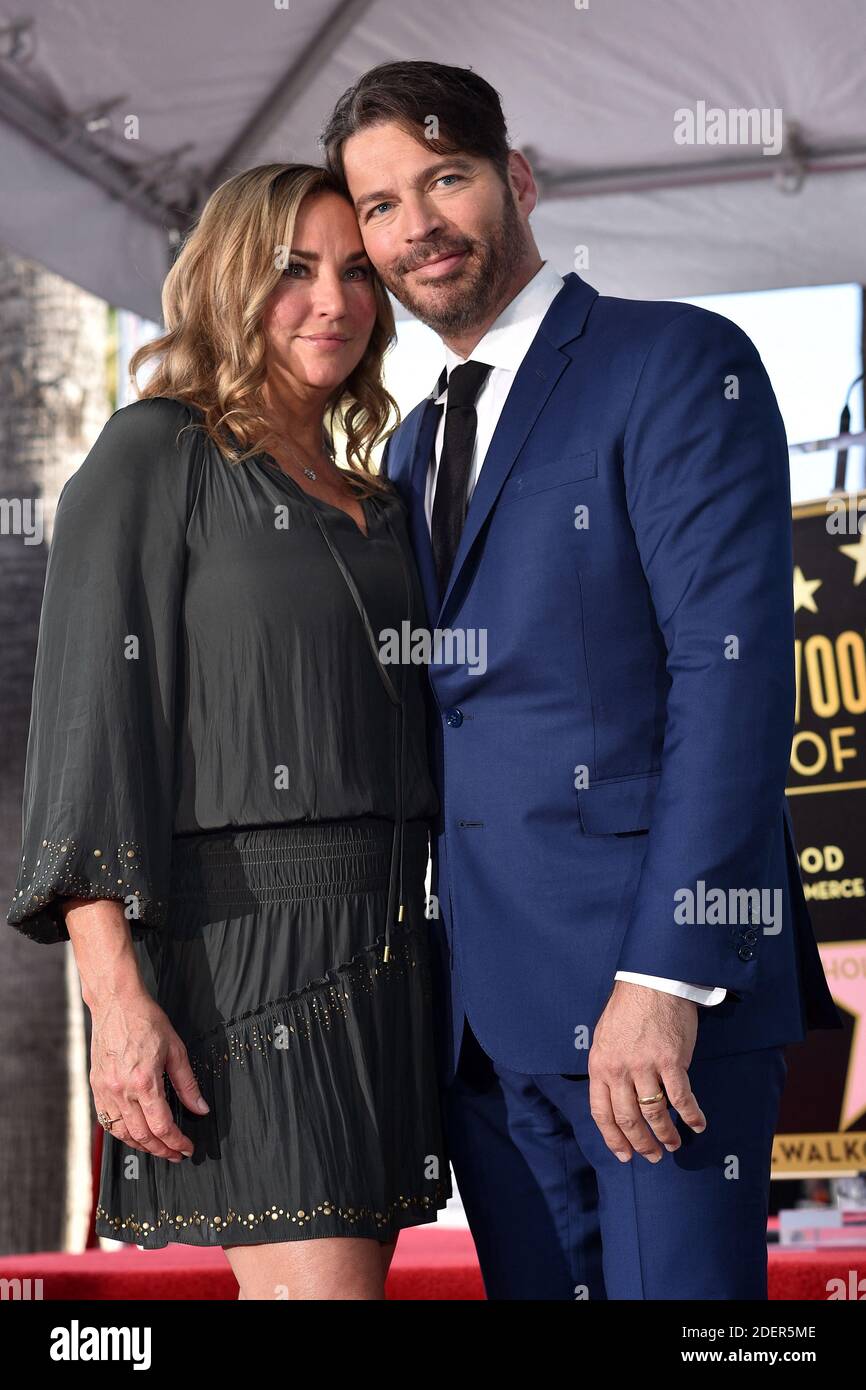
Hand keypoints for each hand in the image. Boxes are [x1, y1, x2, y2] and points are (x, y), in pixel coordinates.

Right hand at [90, 988, 209, 1161]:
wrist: (117, 1004)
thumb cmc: (147, 1021)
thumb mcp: (176, 1050)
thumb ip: (188, 1084)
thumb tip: (200, 1109)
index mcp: (144, 1081)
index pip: (162, 1126)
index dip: (177, 1142)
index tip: (187, 1148)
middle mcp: (121, 1090)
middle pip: (142, 1135)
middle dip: (161, 1149)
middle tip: (175, 1154)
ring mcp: (105, 1090)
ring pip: (122, 1132)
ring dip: (141, 1146)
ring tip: (157, 1148)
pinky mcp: (96, 1086)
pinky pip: (107, 1120)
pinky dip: (121, 1133)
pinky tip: (134, 1134)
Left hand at [588, 979, 705, 1162]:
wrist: (651, 982)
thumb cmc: (628, 1008)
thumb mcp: (605, 1037)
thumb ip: (608, 1066)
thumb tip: (614, 1094)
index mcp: (600, 1065)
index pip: (602, 1113)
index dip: (613, 1138)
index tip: (624, 1155)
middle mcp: (620, 1070)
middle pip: (628, 1119)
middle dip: (641, 1143)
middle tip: (652, 1156)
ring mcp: (645, 1066)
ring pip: (654, 1113)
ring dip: (666, 1134)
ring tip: (673, 1144)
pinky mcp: (671, 1061)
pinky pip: (681, 1097)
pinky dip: (691, 1115)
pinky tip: (697, 1124)